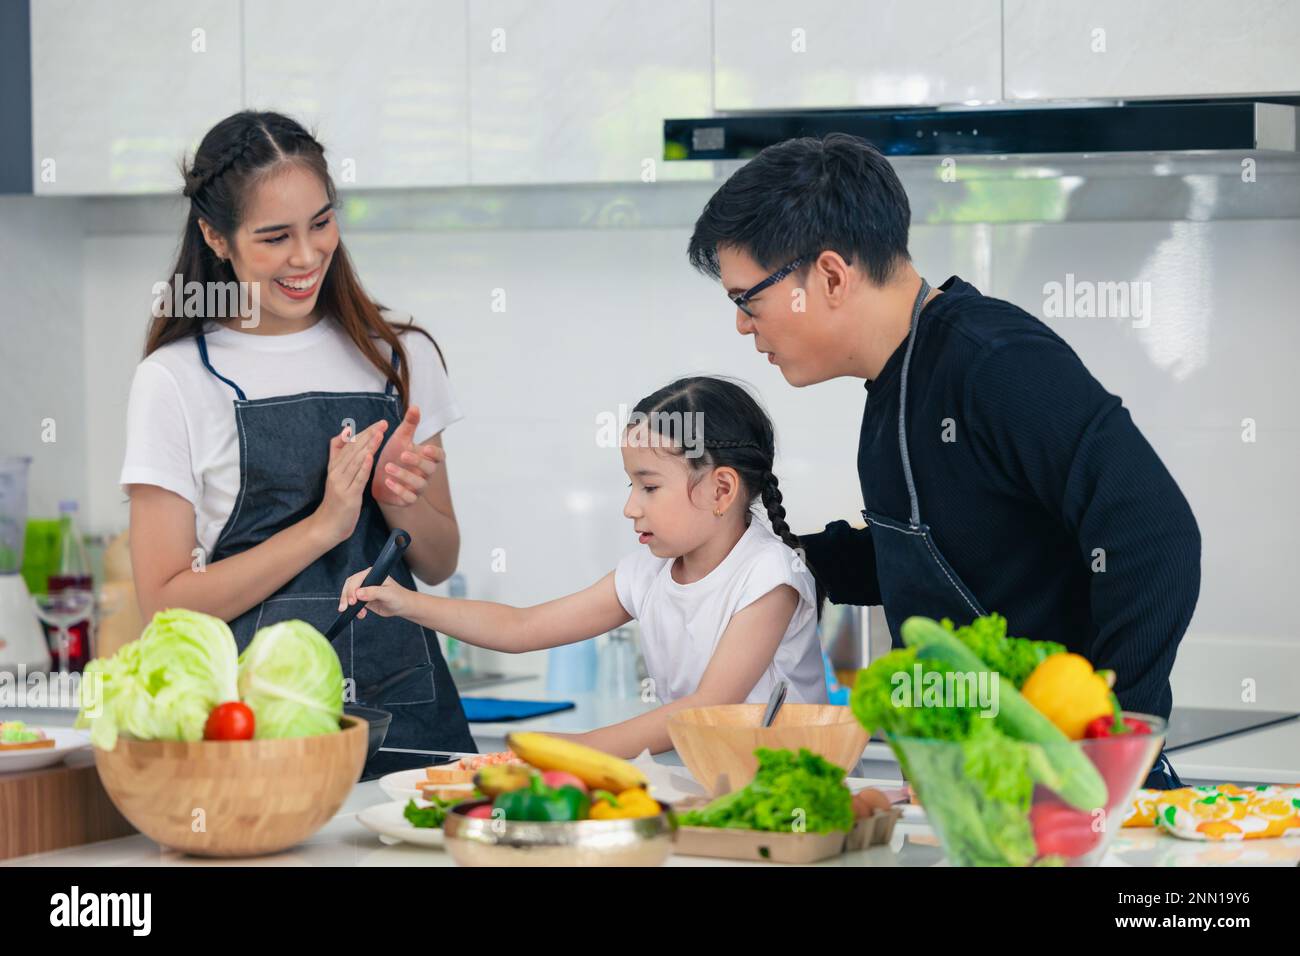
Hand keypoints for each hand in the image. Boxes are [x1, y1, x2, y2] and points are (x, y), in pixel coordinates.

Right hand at [311, 420, 387, 545]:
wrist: (327, 525)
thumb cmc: (336, 499)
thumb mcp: (336, 474)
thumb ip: (339, 453)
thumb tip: (345, 431)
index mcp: (335, 466)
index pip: (350, 444)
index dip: (364, 432)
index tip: (379, 423)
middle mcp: (336, 472)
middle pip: (353, 450)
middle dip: (369, 435)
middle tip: (383, 424)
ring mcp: (341, 484)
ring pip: (356, 462)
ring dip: (368, 447)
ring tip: (379, 434)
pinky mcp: (348, 496)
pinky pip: (357, 479)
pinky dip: (364, 467)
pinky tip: (371, 457)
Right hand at [339, 566, 411, 618]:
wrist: (403, 606)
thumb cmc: (399, 597)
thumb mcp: (387, 594)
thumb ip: (374, 592)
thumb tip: (358, 593)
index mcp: (372, 573)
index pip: (356, 580)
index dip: (352, 590)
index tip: (352, 601)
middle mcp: (366, 579)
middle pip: (349, 586)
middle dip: (346, 597)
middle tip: (346, 608)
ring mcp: (364, 589)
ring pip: (349, 595)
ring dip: (349, 605)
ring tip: (359, 613)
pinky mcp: (363, 599)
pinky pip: (353, 604)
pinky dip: (354, 610)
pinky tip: (362, 614)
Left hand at [372, 405, 443, 505]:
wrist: (380, 479)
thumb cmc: (393, 456)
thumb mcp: (400, 439)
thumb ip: (409, 425)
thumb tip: (415, 406)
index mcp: (427, 458)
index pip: (440, 456)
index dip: (434, 452)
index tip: (424, 447)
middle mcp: (426, 473)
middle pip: (430, 469)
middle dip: (417, 462)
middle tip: (403, 454)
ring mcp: (418, 487)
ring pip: (418, 484)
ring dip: (404, 475)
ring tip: (388, 467)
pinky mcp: (408, 498)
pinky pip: (408, 497)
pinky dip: (399, 490)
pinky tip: (387, 481)